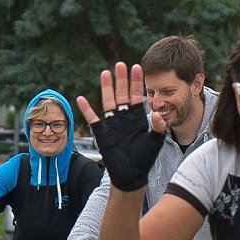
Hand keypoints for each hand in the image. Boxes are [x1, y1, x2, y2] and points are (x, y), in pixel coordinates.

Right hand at [76, 62, 164, 191]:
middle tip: (120, 64)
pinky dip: (87, 110)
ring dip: (106, 88)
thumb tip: (157, 113)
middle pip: (122, 94)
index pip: (137, 95)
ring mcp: (112, 124)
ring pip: (108, 102)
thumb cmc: (144, 158)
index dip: (137, 82)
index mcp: (138, 117)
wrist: (131, 174)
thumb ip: (158, 127)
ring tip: (105, 73)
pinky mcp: (102, 134)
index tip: (137, 67)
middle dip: (121, 80)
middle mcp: (124, 118)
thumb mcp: (155, 141)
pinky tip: (81, 99)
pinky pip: (93, 119)